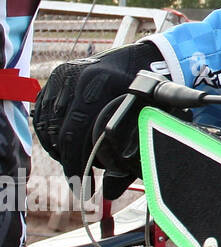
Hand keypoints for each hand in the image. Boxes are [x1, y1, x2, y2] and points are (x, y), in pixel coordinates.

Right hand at [32, 41, 165, 197]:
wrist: (146, 56)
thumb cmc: (151, 86)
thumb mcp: (147, 112)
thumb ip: (133, 148)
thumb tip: (113, 190)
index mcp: (97, 83)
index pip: (74, 133)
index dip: (75, 164)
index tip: (81, 184)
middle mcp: (74, 77)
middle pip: (59, 131)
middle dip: (68, 160)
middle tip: (78, 179)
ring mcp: (61, 75)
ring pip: (47, 123)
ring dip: (57, 148)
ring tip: (73, 162)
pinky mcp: (55, 77)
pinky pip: (42, 112)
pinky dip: (49, 132)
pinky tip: (62, 145)